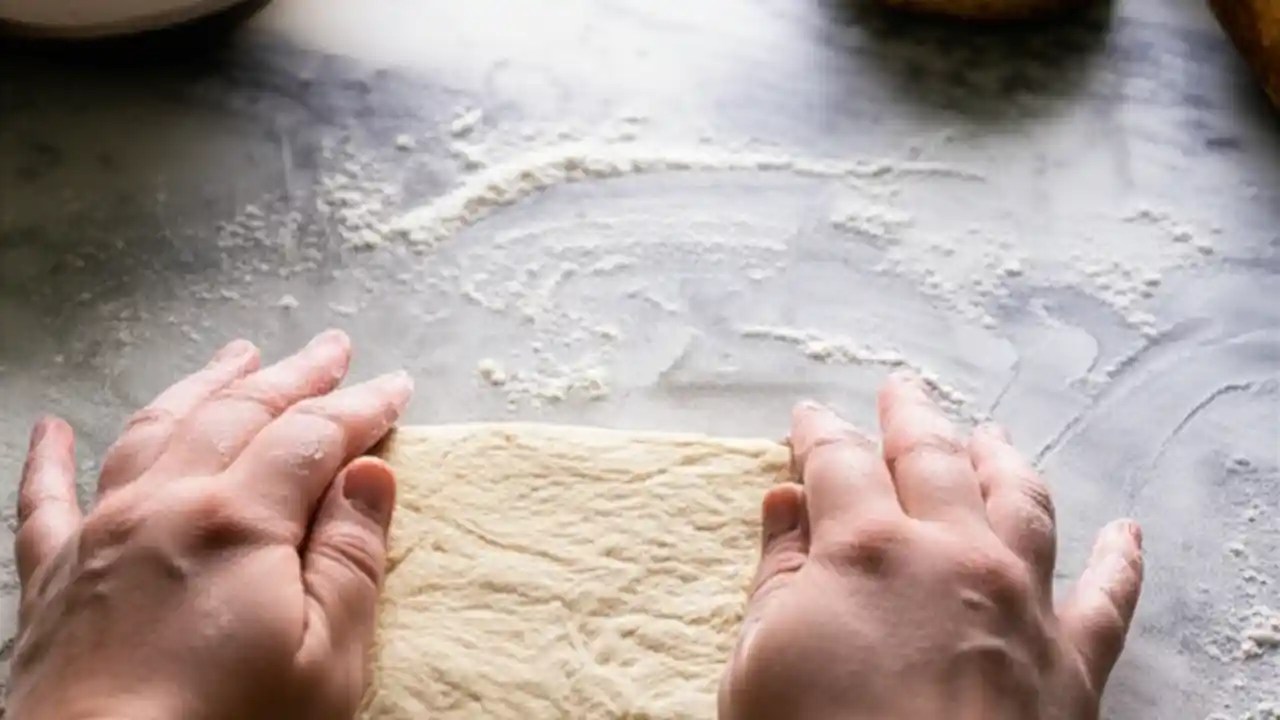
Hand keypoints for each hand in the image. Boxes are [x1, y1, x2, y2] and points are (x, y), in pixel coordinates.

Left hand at [8, 330, 412, 719]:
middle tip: (331, 347)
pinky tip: (51, 429)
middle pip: (237, 413)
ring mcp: (100, 535)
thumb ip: (350, 561)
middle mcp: (165, 506)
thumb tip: (370, 475)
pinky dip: (50, 460)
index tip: (395, 385)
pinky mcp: (52, 580)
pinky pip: (44, 501)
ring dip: (202, 387)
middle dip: (293, 376)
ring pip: (154, 430)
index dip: (361, 407)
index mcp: (238, 522)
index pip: (313, 437)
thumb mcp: (324, 663)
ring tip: (235, 355)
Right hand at [720, 373, 1143, 719]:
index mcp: (866, 549)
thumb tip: (785, 503)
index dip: (818, 433)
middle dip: (910, 417)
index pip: (838, 462)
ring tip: (991, 434)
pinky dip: (1121, 560)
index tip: (808, 418)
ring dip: (1003, 459)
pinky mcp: (1074, 661)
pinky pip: (1109, 597)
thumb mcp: (759, 664)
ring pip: (1021, 500)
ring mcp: (1023, 601)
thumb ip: (776, 577)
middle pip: (932, 458)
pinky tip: (1126, 534)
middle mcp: (952, 554)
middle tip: (899, 389)